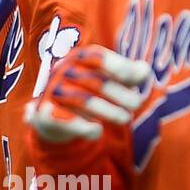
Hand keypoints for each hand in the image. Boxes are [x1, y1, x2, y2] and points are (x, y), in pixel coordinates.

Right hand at [26, 45, 150, 144]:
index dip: (121, 68)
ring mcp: (52, 92)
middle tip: (136, 105)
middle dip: (121, 94)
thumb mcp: (108, 78)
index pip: (99, 58)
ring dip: (110, 112)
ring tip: (125, 118)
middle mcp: (63, 71)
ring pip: (84, 101)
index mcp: (78, 58)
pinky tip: (98, 131)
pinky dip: (86, 128)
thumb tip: (144, 70)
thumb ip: (128, 73)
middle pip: (95, 82)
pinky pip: (68, 121)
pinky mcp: (45, 115)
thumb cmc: (87, 91)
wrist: (52, 117)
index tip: (138, 80)